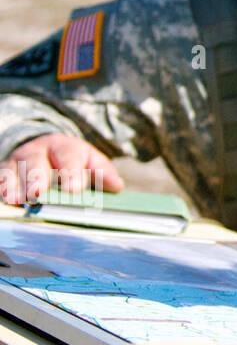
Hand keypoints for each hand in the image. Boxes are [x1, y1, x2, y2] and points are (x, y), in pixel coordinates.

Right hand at [0, 132, 124, 204]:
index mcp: (64, 146)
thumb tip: (116, 185)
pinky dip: (3, 187)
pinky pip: (1, 177)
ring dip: (16, 185)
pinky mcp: (5, 170)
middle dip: (37, 177)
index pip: (68, 156)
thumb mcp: (90, 160)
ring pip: (15, 170)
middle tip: (38, 192)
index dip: (71, 172)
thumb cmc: (72, 159)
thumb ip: (102, 171)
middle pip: (36, 161)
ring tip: (18, 198)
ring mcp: (19, 160)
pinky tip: (6, 199)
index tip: (73, 189)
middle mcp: (39, 150)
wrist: (45, 147)